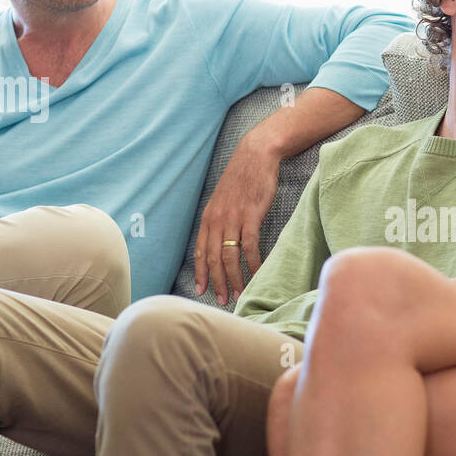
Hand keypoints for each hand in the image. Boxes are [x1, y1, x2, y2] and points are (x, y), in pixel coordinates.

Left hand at [195, 134, 279, 302]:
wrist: (256, 156)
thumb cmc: (242, 178)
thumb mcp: (223, 200)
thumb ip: (220, 220)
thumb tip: (221, 241)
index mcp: (208, 218)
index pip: (200, 251)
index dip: (200, 273)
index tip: (201, 289)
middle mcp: (217, 220)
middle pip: (212, 258)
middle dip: (216, 282)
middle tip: (222, 299)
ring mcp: (233, 218)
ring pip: (228, 256)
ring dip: (233, 278)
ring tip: (237, 293)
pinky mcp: (251, 215)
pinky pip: (249, 246)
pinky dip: (252, 263)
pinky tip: (256, 273)